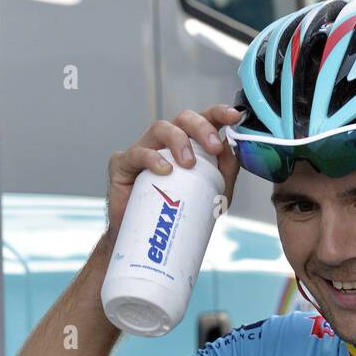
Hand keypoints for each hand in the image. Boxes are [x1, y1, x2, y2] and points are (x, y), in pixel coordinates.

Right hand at [105, 105, 244, 240]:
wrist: (146, 241)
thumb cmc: (176, 214)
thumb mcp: (210, 196)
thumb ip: (224, 174)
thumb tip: (232, 151)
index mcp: (186, 144)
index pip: (202, 120)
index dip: (217, 113)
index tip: (233, 116)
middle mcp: (164, 142)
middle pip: (182, 120)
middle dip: (201, 128)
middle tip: (214, 147)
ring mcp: (143, 150)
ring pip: (160, 128)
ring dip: (178, 140)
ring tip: (189, 163)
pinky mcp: (122, 164)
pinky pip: (136, 154)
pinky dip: (151, 158)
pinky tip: (164, 170)